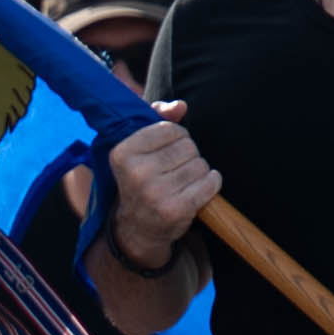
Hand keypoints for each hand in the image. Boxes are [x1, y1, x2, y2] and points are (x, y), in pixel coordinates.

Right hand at [101, 104, 217, 269]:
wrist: (137, 228)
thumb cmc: (141, 179)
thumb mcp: (138, 149)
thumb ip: (157, 119)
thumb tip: (181, 107)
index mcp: (122, 153)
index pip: (170, 129)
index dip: (176, 137)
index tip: (166, 151)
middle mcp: (136, 173)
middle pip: (188, 146)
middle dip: (187, 155)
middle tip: (174, 169)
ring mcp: (156, 194)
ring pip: (200, 164)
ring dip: (198, 171)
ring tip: (182, 181)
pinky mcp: (176, 210)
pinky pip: (210, 183)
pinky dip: (211, 183)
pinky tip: (198, 188)